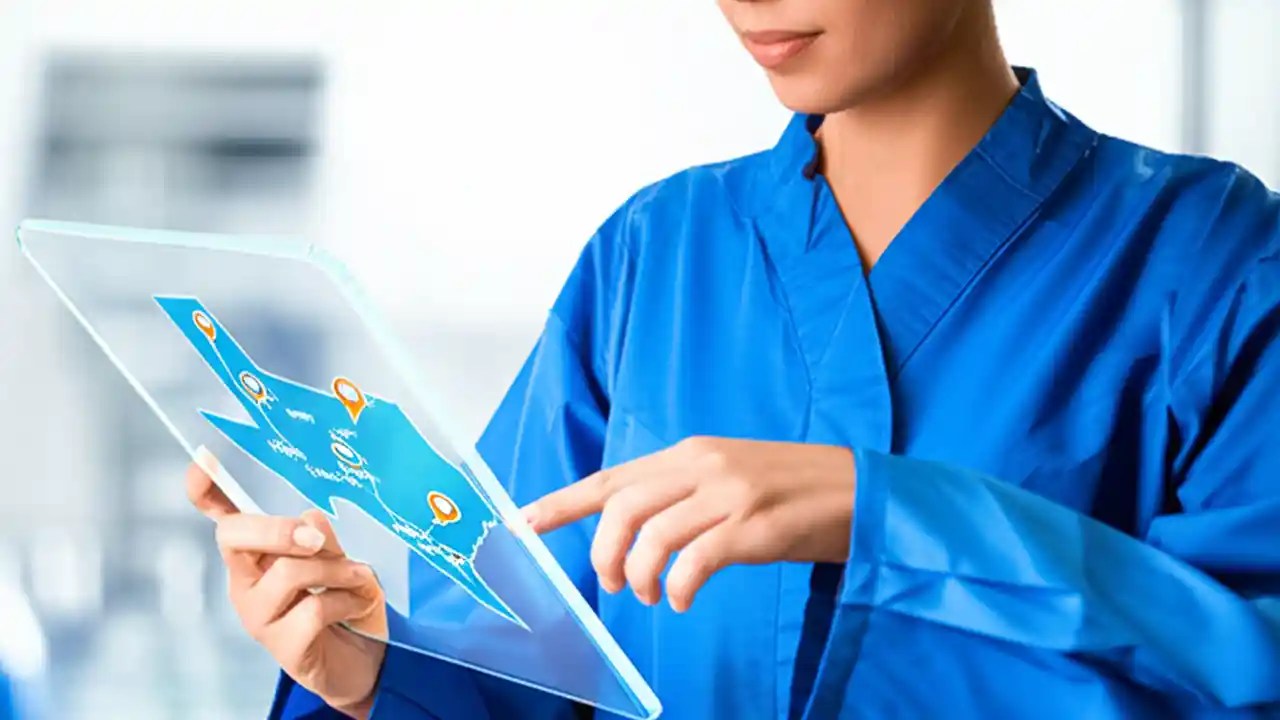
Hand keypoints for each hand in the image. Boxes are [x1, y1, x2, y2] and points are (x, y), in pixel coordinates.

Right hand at [187, 449, 387, 718]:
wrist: (368, 658)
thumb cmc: (347, 599)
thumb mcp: (340, 558)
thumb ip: (320, 537)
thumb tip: (309, 520)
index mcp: (257, 552)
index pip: (221, 516)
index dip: (206, 489)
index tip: (202, 460)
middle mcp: (246, 581)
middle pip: (234, 537)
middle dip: (278, 530)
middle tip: (318, 540)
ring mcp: (258, 616)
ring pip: (287, 572)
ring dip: (336, 569)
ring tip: (360, 578)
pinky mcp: (282, 647)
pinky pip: (313, 609)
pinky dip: (347, 600)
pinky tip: (357, 606)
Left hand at [522, 437, 854, 612]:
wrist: (859, 491)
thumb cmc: (788, 491)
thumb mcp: (726, 477)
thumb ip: (679, 494)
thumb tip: (629, 530)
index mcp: (689, 453)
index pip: (611, 479)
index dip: (561, 504)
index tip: (521, 525)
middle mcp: (703, 466)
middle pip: (621, 508)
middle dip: (604, 554)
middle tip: (616, 584)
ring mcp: (729, 494)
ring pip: (651, 537)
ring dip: (640, 577)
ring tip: (653, 595)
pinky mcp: (754, 526)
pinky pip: (694, 563)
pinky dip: (677, 587)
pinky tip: (682, 599)